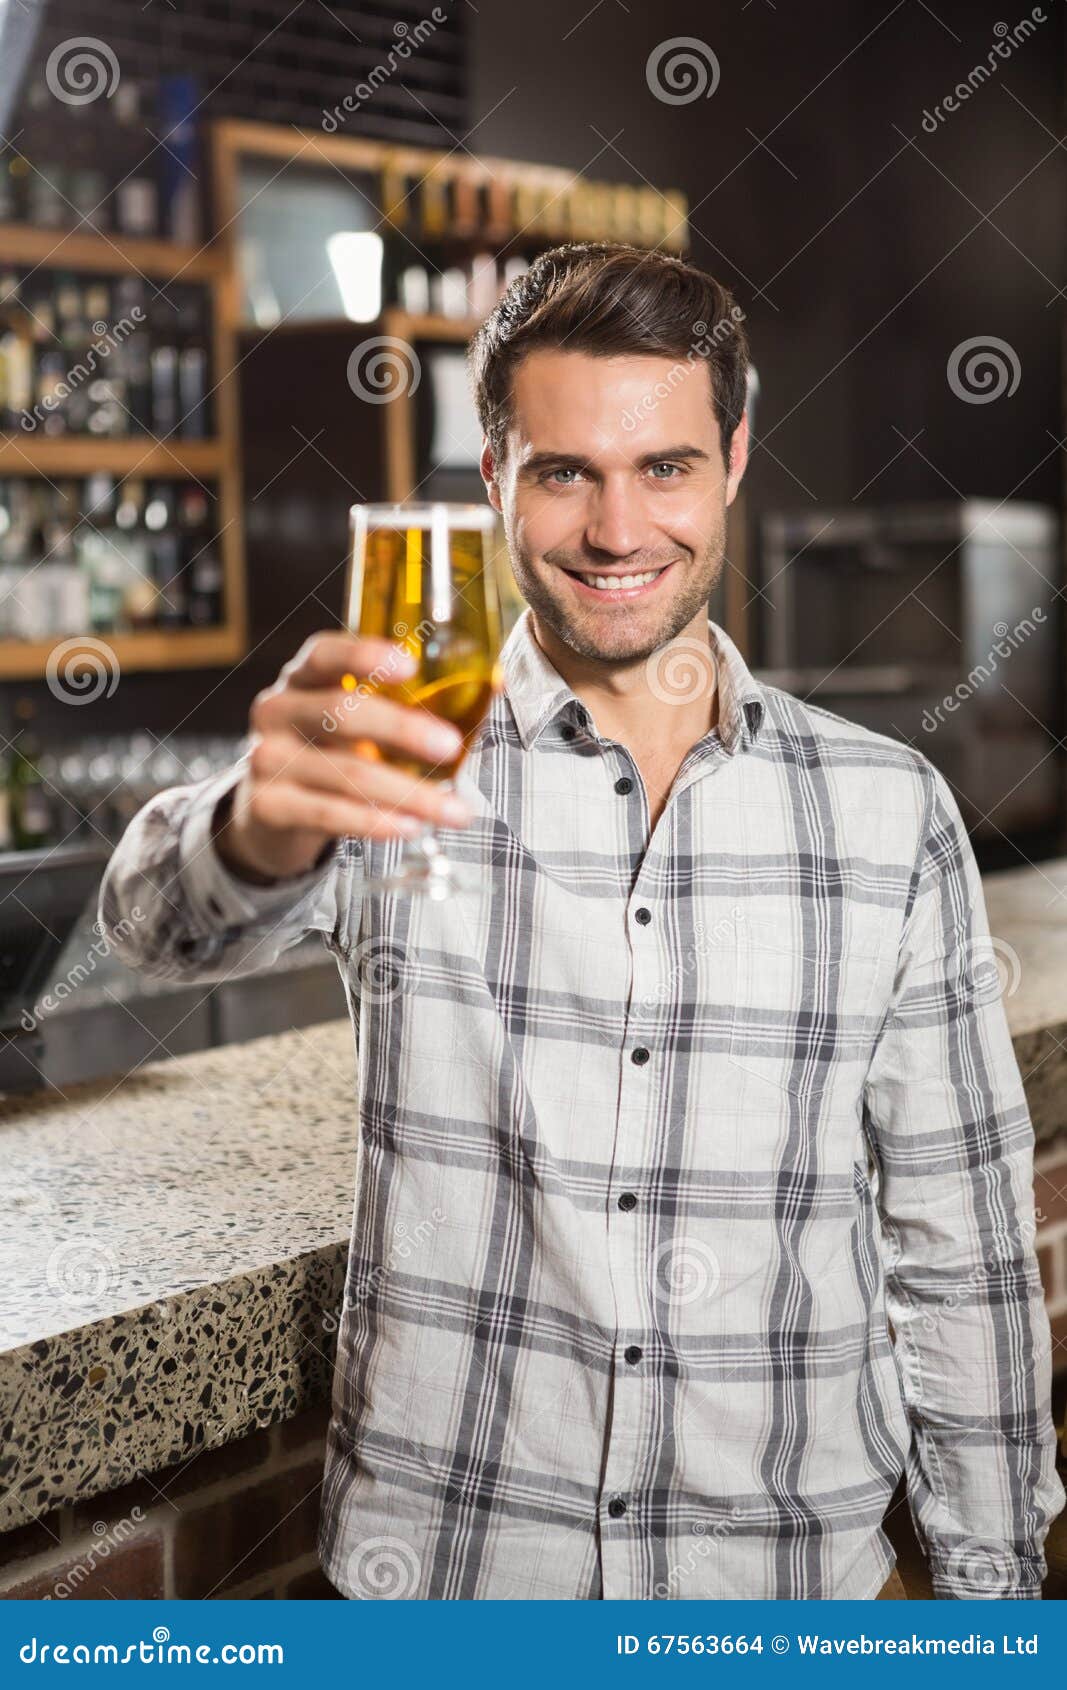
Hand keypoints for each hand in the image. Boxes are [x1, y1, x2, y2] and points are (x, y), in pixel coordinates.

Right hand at [214, 632, 475, 883]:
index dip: (363, 654)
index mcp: (301, 679)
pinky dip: (375, 822)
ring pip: (344, 773)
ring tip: (454, 809)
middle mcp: (277, 711)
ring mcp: (266, 759)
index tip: (409, 665)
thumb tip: (494, 685)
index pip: (323, 653)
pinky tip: (410, 826)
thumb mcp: (353, 720)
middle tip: (450, 745)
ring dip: (407, 793)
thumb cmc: (328, 753)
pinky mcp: (269, 806)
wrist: (268, 811)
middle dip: (401, 729)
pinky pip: (329, 814)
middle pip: (338, 712)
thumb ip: (403, 702)